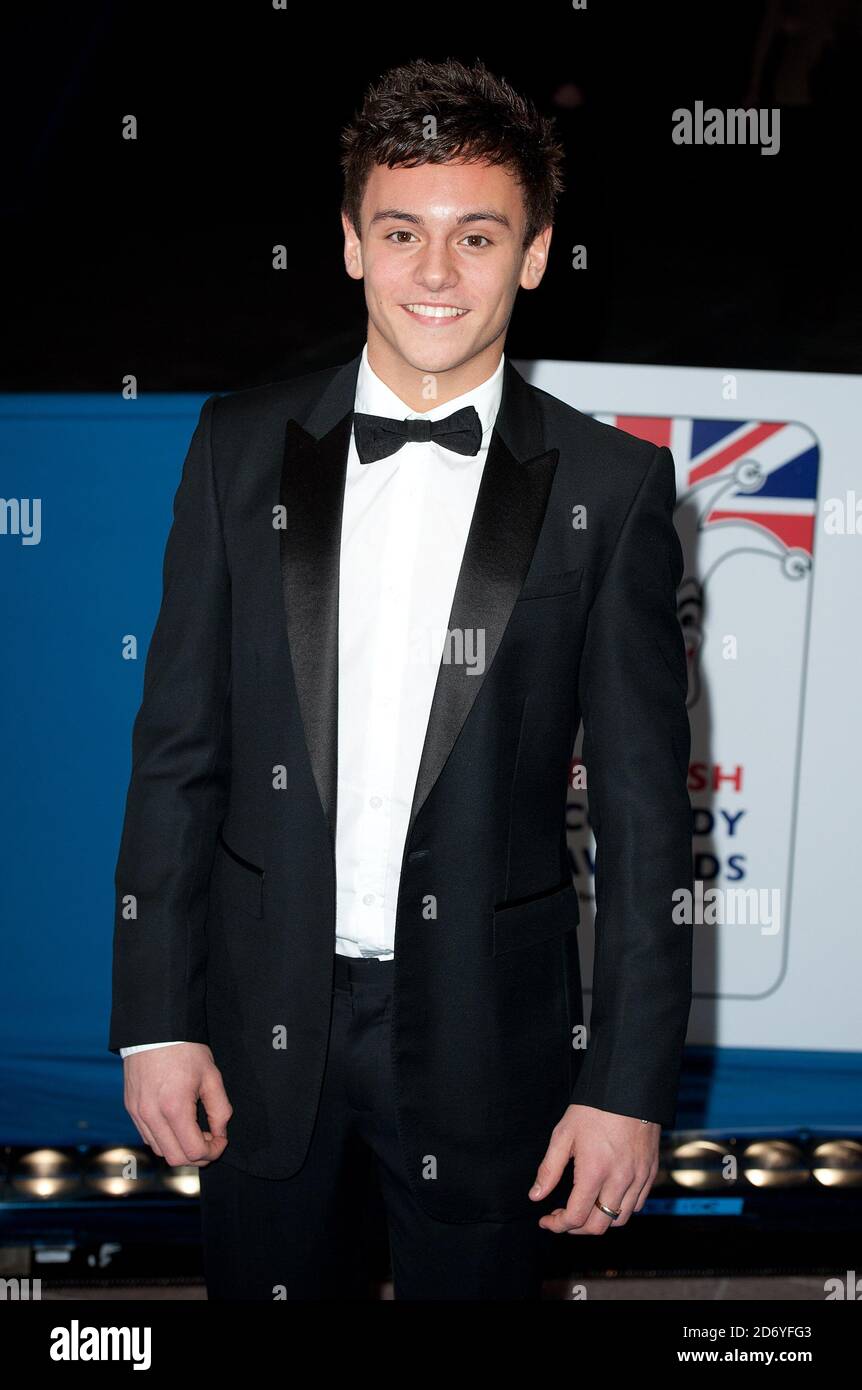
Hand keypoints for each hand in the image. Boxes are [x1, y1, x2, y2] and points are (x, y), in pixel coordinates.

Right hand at [123, 1043, 230, 1167]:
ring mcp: (138, 1113)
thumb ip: (220, 1110)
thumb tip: (220, 1134)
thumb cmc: (185, 1050)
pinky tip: (177, 1124)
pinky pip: (148, 1136)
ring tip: (194, 1130)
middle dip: (198, 1156)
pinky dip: (165, 1139)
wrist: (155, 1029)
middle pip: (176, 1158)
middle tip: (211, 1139)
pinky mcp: (131, 1109)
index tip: (221, 1139)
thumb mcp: (211, 1076)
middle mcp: (152, 1115)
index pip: (194, 1151)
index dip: (213, 1151)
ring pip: (160, 1150)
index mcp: (174, 1108)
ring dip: (180, 1148)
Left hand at [528, 1103, 658, 1232]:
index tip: (546, 1220)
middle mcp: (620, 1180)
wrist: (629, 1088)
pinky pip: (637, 1205)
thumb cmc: (594, 1109)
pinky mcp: (650, 1172)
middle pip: (599, 1225)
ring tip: (584, 1208)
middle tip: (562, 1217)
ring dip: (599, 1221)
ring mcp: (638, 1178)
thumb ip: (549, 1169)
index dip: (558, 1225)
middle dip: (576, 1228)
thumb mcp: (563, 1134)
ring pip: (620, 1219)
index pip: (576, 1217)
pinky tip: (606, 1196)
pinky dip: (620, 1209)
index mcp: (595, 1171)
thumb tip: (536, 1196)